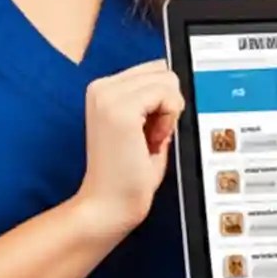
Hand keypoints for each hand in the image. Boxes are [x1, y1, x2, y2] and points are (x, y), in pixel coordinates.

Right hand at [74, 59, 184, 240]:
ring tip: (149, 140)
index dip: (163, 100)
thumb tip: (174, 84)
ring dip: (169, 112)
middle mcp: (102, 87)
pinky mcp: (120, 109)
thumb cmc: (127, 176)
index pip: (154, 69)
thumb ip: (153, 103)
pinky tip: (153, 141)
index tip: (150, 128)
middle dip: (167, 104)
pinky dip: (170, 119)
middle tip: (151, 137)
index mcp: (104, 90)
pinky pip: (167, 94)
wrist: (108, 207)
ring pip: (167, 80)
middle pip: (163, 72)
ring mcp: (108, 96)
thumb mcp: (142, 128)